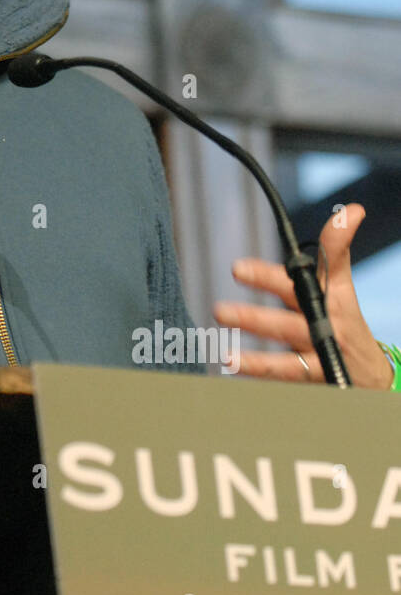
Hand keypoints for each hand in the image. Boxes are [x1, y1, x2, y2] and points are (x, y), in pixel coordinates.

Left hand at [212, 203, 391, 388]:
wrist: (372, 376)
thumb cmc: (346, 322)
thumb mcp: (342, 287)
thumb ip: (335, 250)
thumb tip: (351, 210)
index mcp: (331, 300)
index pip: (321, 272)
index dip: (291, 265)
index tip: (254, 260)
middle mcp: (325, 329)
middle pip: (290, 323)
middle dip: (256, 318)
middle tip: (221, 307)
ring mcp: (320, 360)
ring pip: (288, 362)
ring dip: (255, 360)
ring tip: (225, 354)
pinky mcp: (312, 384)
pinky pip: (284, 381)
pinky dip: (259, 376)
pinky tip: (232, 369)